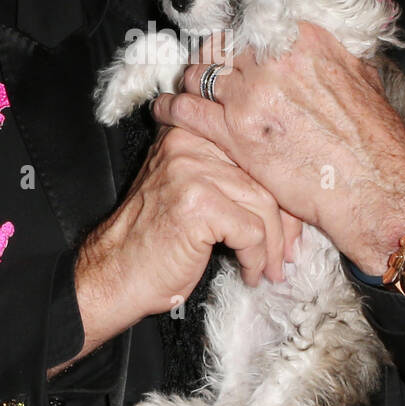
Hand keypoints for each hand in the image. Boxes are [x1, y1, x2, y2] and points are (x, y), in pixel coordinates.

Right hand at [70, 124, 302, 354]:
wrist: (114, 273)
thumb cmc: (153, 239)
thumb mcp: (185, 187)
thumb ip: (223, 171)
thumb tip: (283, 186)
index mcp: (189, 131)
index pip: (252, 149)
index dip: (280, 189)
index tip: (290, 221)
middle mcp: (189, 142)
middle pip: (263, 174)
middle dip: (286, 220)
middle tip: (290, 251)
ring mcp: (192, 171)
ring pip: (263, 204)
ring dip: (273, 246)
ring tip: (270, 269)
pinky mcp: (197, 204)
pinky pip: (251, 231)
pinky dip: (256, 258)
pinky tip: (248, 272)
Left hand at [151, 25, 404, 276]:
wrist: (376, 189)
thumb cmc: (375, 142)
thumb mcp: (362, 80)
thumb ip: (330, 59)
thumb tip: (318, 52)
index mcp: (303, 40)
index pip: (250, 27)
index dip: (236, 41)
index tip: (231, 51)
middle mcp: (273, 58)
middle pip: (220, 48)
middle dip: (210, 60)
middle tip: (206, 73)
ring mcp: (250, 93)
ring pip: (198, 75)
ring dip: (190, 84)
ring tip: (184, 92)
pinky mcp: (233, 131)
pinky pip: (185, 109)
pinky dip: (169, 108)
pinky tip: (162, 111)